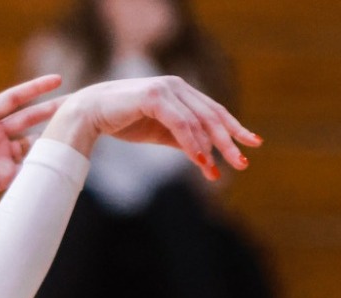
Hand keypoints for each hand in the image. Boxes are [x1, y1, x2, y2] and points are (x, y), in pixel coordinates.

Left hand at [0, 64, 65, 222]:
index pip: (13, 99)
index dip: (35, 89)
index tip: (57, 79)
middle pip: (28, 118)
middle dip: (51, 109)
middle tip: (75, 102)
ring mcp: (1, 155)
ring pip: (32, 141)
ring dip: (50, 134)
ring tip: (73, 127)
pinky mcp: (5, 176)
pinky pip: (29, 165)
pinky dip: (43, 159)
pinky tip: (60, 153)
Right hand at [44, 75, 260, 180]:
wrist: (88, 113)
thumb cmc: (121, 121)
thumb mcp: (159, 133)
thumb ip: (183, 140)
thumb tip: (206, 158)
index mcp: (181, 92)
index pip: (214, 111)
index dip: (235, 128)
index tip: (252, 144)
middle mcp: (178, 86)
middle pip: (212, 116)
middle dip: (229, 140)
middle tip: (243, 162)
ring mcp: (167, 89)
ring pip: (198, 121)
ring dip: (210, 147)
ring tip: (218, 168)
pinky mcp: (155, 96)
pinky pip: (180, 123)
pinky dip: (192, 142)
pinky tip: (200, 159)